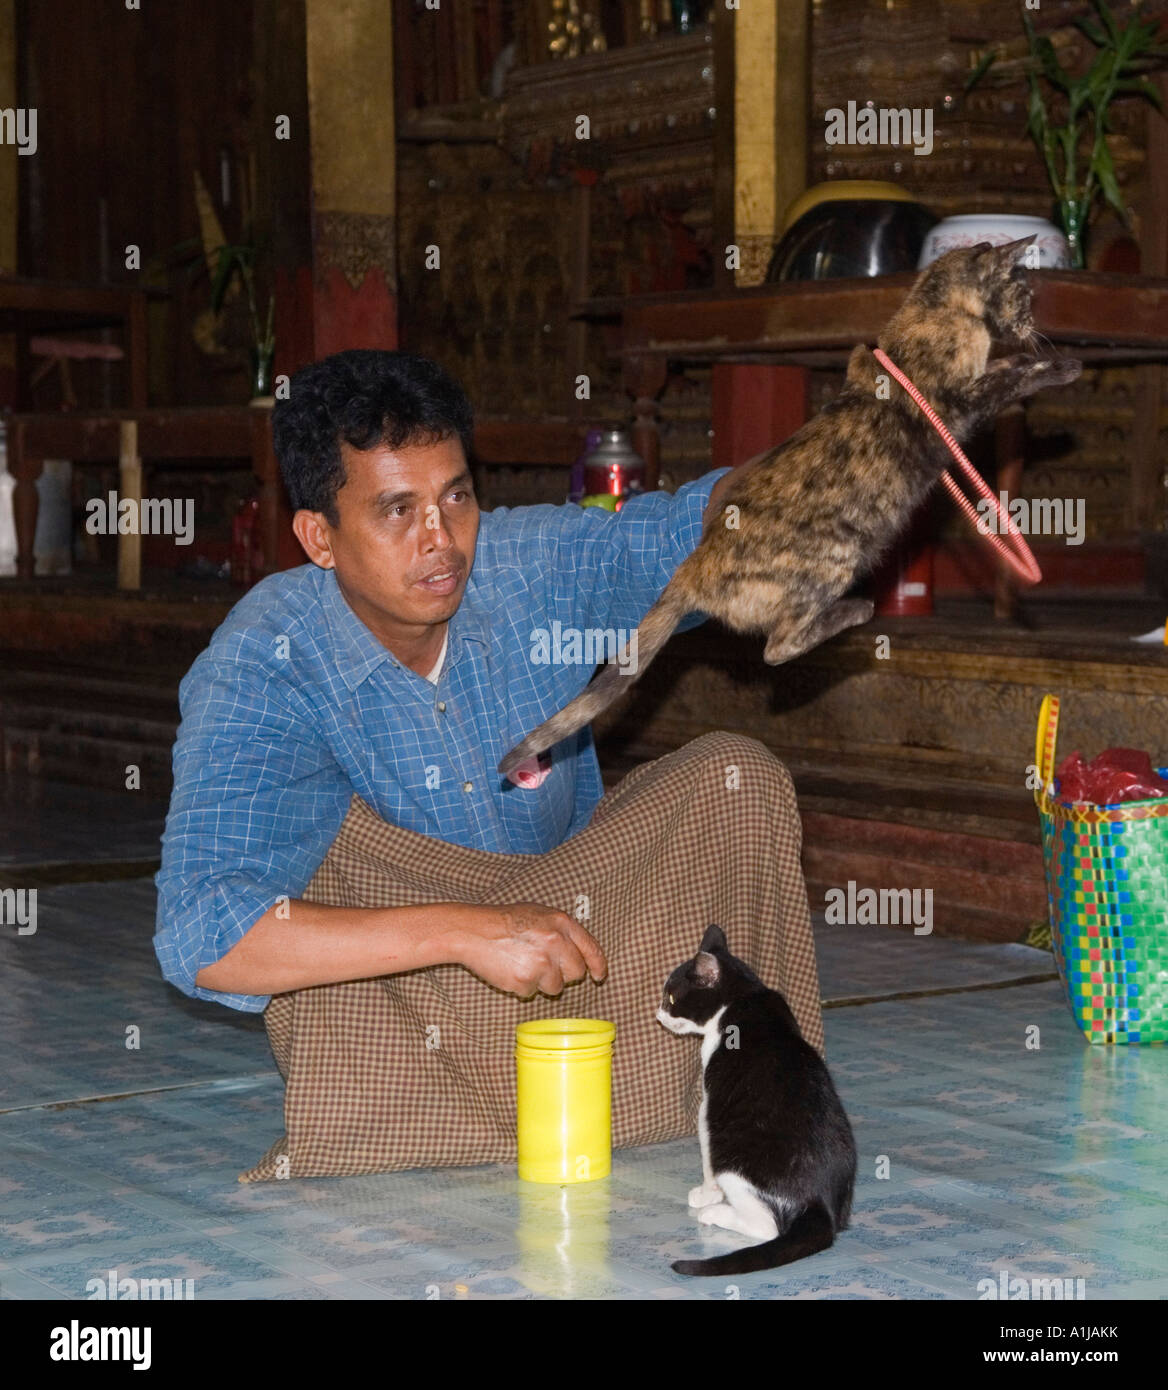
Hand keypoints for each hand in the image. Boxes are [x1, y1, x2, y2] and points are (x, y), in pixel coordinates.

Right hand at [443, 902, 606, 998]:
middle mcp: (555, 942)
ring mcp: (541, 963)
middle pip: (576, 973)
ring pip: (556, 987)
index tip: (599, 976)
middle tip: (545, 966)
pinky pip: (532, 992)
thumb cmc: (505, 921)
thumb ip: (561, 930)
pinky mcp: (525, 981)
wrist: (474, 931)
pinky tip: (511, 970)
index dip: (597, 965)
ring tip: (523, 964)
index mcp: (561, 923)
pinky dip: (523, 986)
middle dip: (564, 974)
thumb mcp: (539, 914)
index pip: (591, 948)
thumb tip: (580, 951)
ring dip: (542, 982)